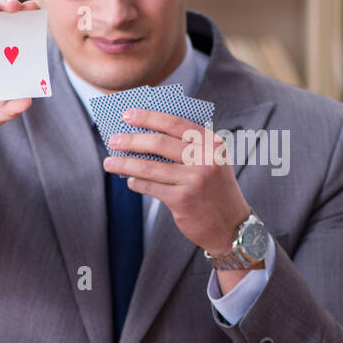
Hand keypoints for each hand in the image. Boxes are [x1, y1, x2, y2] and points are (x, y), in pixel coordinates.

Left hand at [103, 108, 250, 255]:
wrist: (232, 227)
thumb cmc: (216, 191)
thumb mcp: (212, 162)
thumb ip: (189, 147)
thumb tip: (146, 136)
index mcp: (213, 144)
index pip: (176, 123)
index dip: (149, 117)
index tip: (128, 115)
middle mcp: (206, 159)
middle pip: (159, 143)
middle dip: (131, 140)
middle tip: (113, 140)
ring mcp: (194, 180)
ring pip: (150, 166)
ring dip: (125, 163)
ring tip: (109, 162)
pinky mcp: (183, 200)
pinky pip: (150, 187)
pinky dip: (136, 182)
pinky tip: (129, 180)